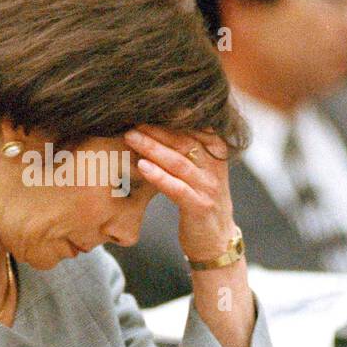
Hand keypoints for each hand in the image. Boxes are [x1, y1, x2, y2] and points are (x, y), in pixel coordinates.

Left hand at [124, 125, 237, 261]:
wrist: (215, 240)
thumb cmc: (200, 200)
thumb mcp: (198, 170)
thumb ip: (184, 149)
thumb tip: (152, 125)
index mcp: (216, 152)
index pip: (193, 127)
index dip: (170, 116)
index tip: (146, 106)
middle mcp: (215, 166)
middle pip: (184, 141)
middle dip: (156, 128)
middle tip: (131, 119)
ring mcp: (209, 187)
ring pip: (179, 162)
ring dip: (152, 147)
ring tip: (130, 137)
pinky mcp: (200, 207)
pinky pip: (177, 188)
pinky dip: (159, 176)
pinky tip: (142, 166)